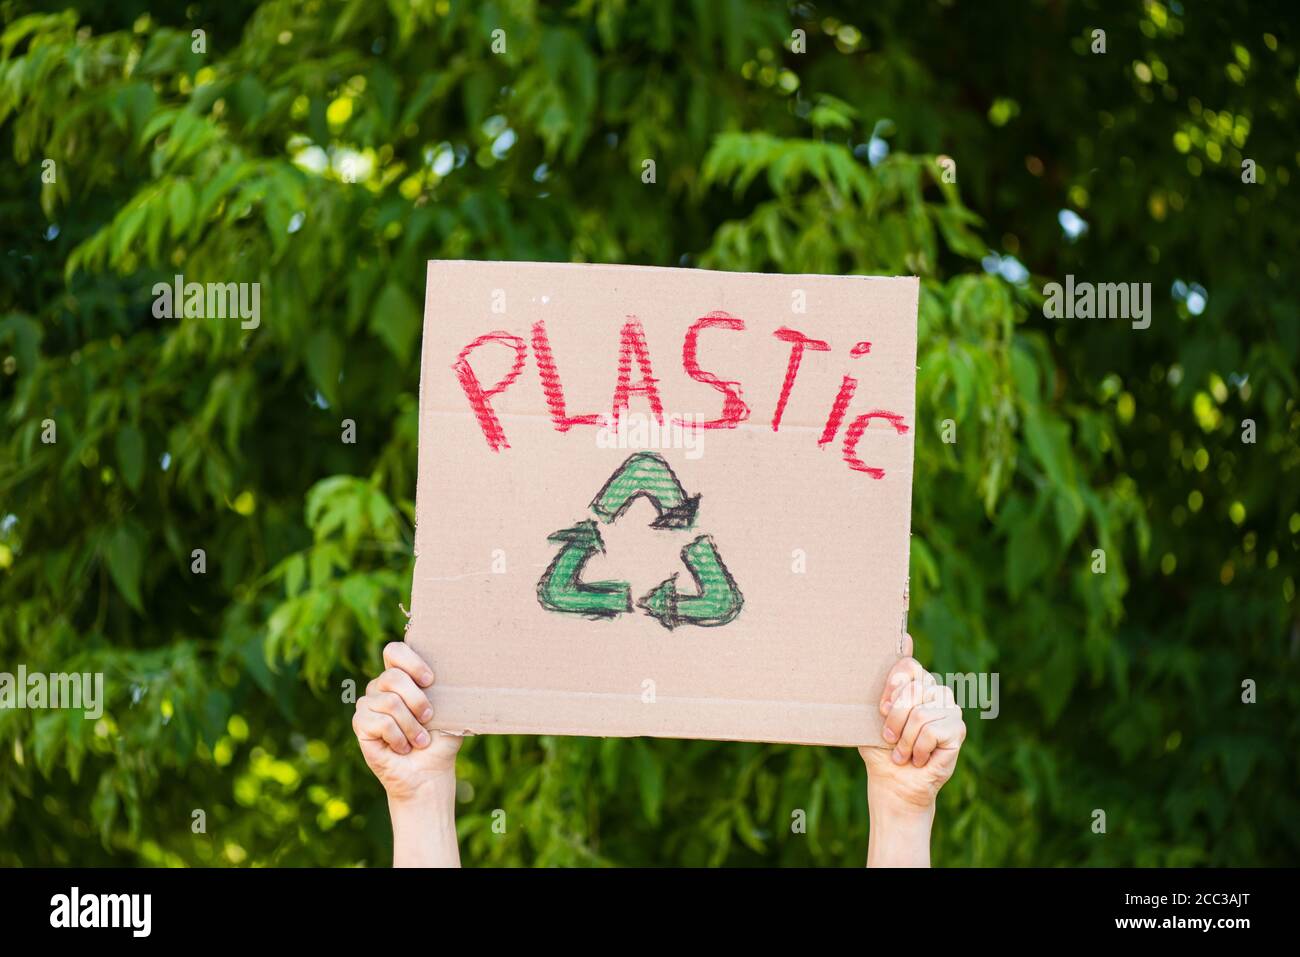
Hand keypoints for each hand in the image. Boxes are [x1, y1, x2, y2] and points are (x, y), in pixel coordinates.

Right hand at [353, 641, 462, 803]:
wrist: (428, 772)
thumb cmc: (441, 739)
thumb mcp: (450, 710)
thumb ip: (447, 689)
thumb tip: (460, 671)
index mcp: (402, 677)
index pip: (394, 651)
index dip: (411, 661)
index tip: (430, 681)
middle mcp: (381, 687)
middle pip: (392, 676)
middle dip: (417, 700)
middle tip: (429, 719)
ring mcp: (368, 705)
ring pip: (389, 701)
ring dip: (411, 726)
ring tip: (420, 740)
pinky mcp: (360, 725)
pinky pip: (380, 722)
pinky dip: (398, 738)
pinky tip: (403, 747)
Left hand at [859, 634, 965, 812]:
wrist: (892, 781)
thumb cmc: (880, 746)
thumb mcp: (873, 712)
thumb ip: (886, 679)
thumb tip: (906, 635)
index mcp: (917, 682)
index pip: (908, 666)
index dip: (892, 687)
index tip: (881, 708)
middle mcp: (936, 691)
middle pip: (912, 690)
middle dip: (894, 719)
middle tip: (889, 738)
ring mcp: (950, 709)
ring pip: (919, 714)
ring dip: (904, 740)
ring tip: (902, 752)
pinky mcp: (957, 729)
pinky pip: (931, 731)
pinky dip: (917, 749)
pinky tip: (918, 759)